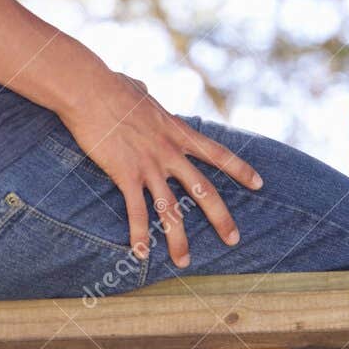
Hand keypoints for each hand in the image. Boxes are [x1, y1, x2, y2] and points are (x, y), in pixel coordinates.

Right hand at [58, 68, 262, 266]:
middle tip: (233, 240)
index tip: (259, 183)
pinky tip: (141, 254)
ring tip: (185, 263)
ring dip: (179, 239)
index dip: (239, 169)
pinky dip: (139, 234)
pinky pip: (136, 211)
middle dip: (221, 218)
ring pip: (171, 210)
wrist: (89, 90)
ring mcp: (148, 165)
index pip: (216, 153)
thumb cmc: (109, 85)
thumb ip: (145, 93)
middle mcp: (169, 152)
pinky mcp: (125, 174)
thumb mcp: (137, 89)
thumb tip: (140, 87)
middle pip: (203, 190)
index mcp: (176, 131)